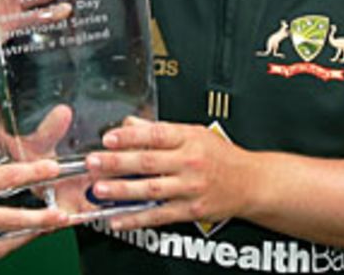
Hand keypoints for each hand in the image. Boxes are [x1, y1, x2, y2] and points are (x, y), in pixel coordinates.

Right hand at [0, 100, 69, 256]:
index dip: (33, 173)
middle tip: (65, 212)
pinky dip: (6, 246)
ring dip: (29, 235)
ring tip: (50, 227)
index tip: (53, 169)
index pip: (4, 179)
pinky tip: (18, 239)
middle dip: (42, 216)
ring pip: (3, 243)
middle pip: (12, 219)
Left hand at [84, 117, 253, 230]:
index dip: (130, 136)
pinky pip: (159, 215)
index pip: (156, 135)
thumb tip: (129, 124)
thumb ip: (160, 129)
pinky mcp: (191, 210)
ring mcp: (190, 188)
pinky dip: (137, 218)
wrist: (251, 182)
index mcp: (189, 139)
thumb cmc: (221, 155)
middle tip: (93, 163)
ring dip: (122, 190)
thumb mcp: (194, 133)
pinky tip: (118, 219)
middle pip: (148, 162)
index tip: (108, 138)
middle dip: (117, 163)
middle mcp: (189, 162)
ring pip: (151, 190)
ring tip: (99, 190)